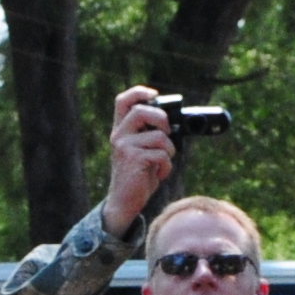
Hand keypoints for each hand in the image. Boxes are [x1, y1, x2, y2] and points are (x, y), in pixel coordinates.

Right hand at [96, 85, 178, 238]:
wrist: (125, 202)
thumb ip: (152, 135)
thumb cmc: (139, 175)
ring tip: (163, 162)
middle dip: (161, 118)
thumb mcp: (144, 150)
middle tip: (167, 131)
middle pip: (141, 110)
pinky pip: (161, 155)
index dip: (138, 92)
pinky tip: (159, 175)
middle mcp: (119, 136)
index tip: (154, 94)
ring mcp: (124, 147)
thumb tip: (175, 125)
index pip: (123, 101)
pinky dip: (166, 166)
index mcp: (121, 130)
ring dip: (169, 151)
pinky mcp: (133, 160)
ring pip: (159, 136)